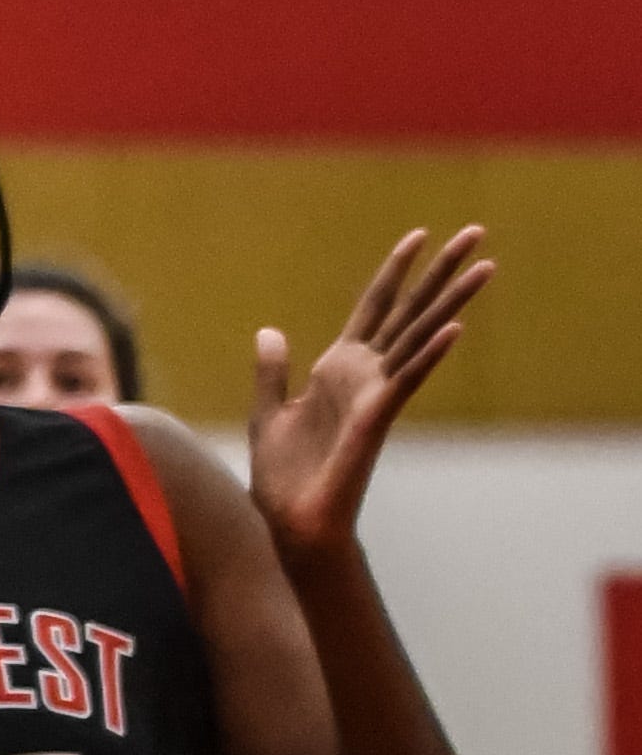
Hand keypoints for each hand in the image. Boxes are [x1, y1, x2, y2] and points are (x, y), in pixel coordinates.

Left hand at [247, 227, 490, 552]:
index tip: (419, 235)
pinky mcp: (376, 417)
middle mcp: (364, 374)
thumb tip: (270, 330)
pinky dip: (428, 355)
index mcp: (338, 368)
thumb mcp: (268, 413)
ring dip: (452, 301)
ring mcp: (375, 394)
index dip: (394, 271)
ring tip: (486, 266)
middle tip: (477, 232)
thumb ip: (273, 372)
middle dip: (441, 271)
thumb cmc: (284, 477)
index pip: (374, 307)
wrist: (293, 522)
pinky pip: (406, 380)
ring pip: (419, 336)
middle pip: (409, 310)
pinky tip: (455, 329)